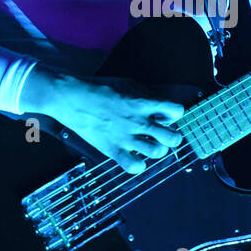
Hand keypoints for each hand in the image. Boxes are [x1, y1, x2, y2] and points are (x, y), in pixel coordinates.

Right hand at [24, 69, 185, 173]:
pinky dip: (138, 165)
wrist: (73, 99)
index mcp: (143, 103)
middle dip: (174, 137)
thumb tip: (162, 106)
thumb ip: (147, 96)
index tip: (168, 115)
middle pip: (173, 137)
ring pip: (158, 152)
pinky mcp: (113, 150)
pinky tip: (135, 158)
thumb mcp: (128, 84)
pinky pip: (134, 167)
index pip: (176, 111)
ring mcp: (126, 137)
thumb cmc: (100, 89)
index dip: (175, 113)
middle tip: (166, 135)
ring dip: (158, 150)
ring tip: (151, 146)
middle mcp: (139, 122)